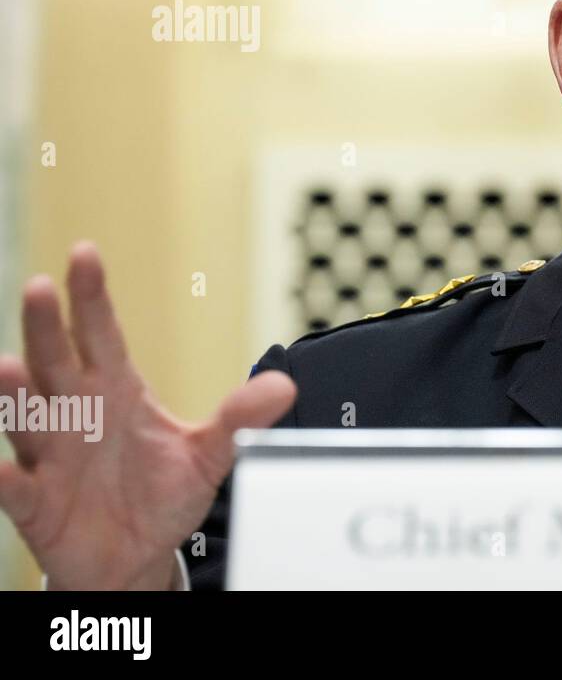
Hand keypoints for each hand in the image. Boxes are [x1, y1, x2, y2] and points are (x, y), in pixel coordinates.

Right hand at [0, 242, 295, 588]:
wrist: (134, 555)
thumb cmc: (161, 494)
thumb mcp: (207, 454)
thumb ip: (238, 419)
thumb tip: (283, 386)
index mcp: (115, 391)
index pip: (100, 334)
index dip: (92, 296)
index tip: (84, 254)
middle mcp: (76, 415)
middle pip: (57, 362)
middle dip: (47, 327)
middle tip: (41, 288)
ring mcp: (51, 457)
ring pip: (28, 419)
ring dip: (16, 396)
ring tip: (7, 367)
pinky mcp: (37, 504)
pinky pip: (15, 488)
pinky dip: (6, 476)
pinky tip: (2, 465)